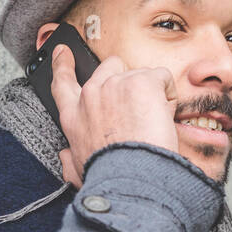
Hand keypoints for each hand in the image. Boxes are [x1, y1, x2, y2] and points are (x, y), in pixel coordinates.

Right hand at [50, 44, 178, 188]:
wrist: (132, 178)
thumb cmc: (108, 178)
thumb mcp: (78, 170)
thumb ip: (69, 159)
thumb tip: (64, 156)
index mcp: (74, 117)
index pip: (63, 82)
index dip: (63, 65)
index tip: (64, 52)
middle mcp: (91, 95)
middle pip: (110, 66)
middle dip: (126, 78)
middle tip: (138, 102)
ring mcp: (116, 84)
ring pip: (140, 74)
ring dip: (150, 94)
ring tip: (151, 124)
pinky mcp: (141, 82)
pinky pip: (161, 78)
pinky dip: (168, 96)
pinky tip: (163, 117)